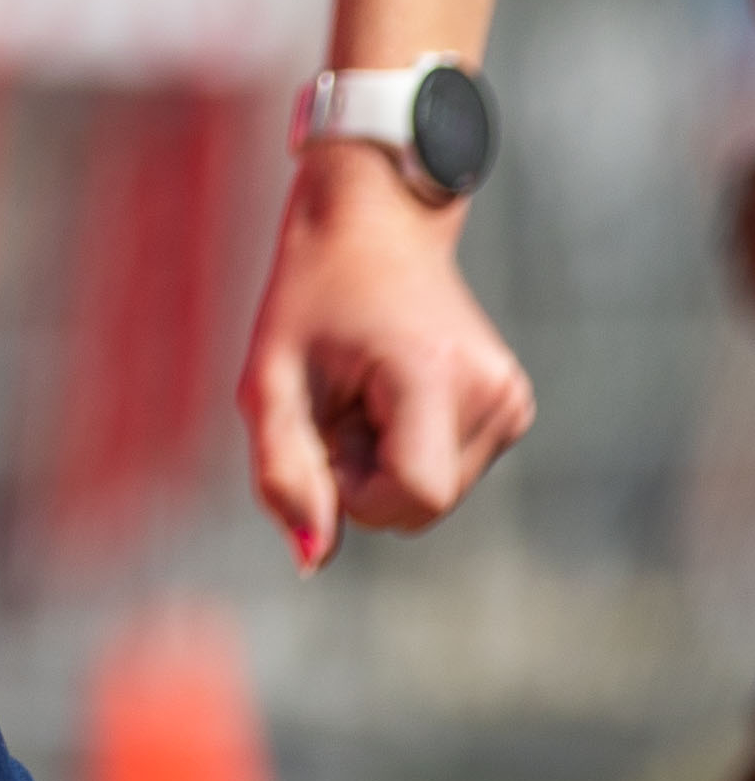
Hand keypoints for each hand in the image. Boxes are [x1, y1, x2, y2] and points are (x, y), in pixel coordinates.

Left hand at [238, 142, 534, 567]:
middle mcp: (494, 393)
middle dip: (362, 475)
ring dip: (383, 462)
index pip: (411, 496)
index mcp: (439, 375)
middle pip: (423, 505)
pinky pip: (449, 470)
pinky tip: (389, 390)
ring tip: (362, 387)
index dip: (353, 487)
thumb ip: (280, 469)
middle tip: (334, 399)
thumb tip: (312, 561)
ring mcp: (512, 400)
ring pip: (435, 496)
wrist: (371, 219)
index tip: (321, 430)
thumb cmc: (311, 293)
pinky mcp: (512, 405)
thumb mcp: (269, 375)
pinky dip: (408, 448)